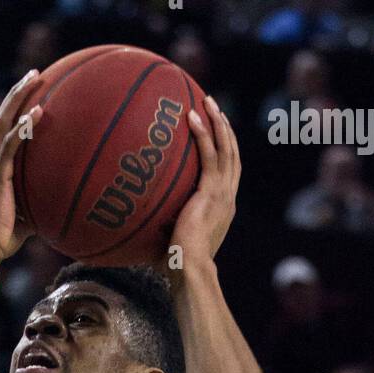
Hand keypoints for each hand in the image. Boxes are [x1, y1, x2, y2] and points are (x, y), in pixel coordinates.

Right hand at [0, 70, 43, 265]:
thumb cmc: (6, 237)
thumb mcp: (29, 214)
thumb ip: (41, 202)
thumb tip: (64, 203)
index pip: (3, 130)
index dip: (14, 109)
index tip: (30, 93)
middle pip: (1, 117)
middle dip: (17, 93)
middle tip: (34, 74)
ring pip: (2, 122)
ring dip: (18, 98)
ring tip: (34, 79)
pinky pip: (11, 145)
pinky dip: (23, 127)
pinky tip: (38, 112)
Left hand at [163, 95, 239, 276]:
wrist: (190, 270)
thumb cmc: (178, 266)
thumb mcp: (174, 240)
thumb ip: (165, 226)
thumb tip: (141, 222)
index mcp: (224, 208)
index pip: (229, 174)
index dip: (226, 151)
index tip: (218, 134)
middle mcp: (228, 198)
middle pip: (233, 154)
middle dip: (225, 129)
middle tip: (214, 108)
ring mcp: (222, 193)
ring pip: (226, 149)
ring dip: (217, 122)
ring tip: (207, 101)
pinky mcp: (211, 192)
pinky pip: (210, 155)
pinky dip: (203, 133)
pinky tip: (192, 116)